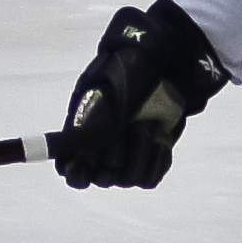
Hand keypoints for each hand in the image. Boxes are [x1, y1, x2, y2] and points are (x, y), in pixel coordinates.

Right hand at [51, 0, 229, 188]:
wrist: (171, 62)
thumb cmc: (132, 68)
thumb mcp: (106, 89)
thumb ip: (88, 122)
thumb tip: (74, 147)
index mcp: (83, 129)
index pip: (70, 169)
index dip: (77, 173)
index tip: (86, 166)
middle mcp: (104, 146)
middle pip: (100, 178)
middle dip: (115, 157)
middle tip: (128, 129)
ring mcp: (129, 152)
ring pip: (128, 180)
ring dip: (140, 155)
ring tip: (148, 125)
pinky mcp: (152, 156)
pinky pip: (150, 178)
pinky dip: (156, 161)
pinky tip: (160, 138)